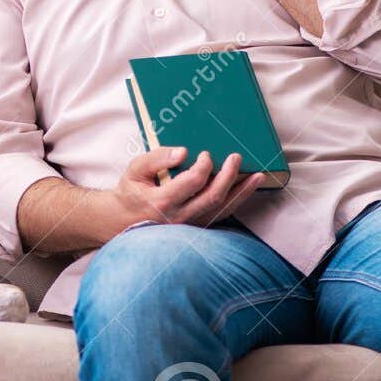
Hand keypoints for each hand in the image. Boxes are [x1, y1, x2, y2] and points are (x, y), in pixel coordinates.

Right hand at [112, 146, 267, 230]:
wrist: (122, 221)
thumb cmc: (131, 192)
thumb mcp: (135, 170)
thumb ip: (156, 158)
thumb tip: (183, 152)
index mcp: (162, 201)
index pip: (192, 182)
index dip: (204, 166)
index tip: (205, 154)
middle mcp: (179, 217)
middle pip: (213, 197)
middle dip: (229, 176)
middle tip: (236, 156)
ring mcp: (189, 226)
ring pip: (221, 209)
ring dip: (241, 192)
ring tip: (258, 176)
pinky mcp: (195, 228)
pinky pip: (220, 215)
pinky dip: (235, 202)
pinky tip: (245, 189)